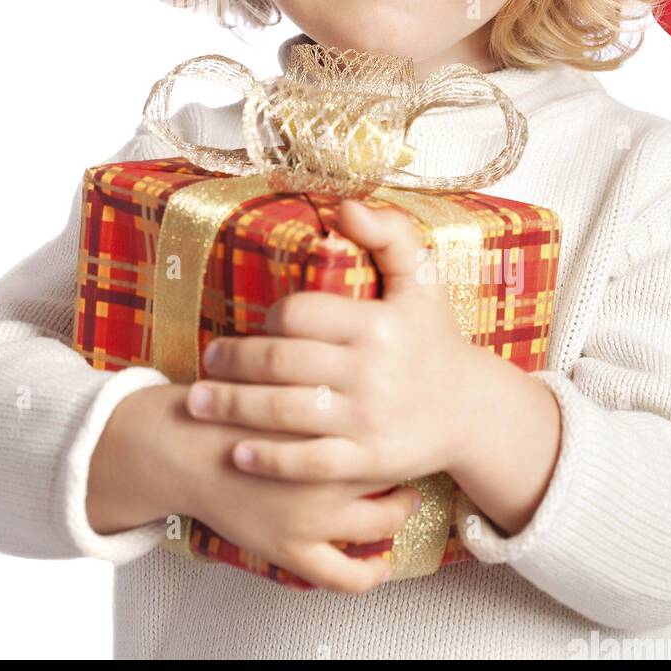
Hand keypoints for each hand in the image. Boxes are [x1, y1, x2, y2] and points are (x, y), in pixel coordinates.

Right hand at [89, 382, 415, 593]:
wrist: (180, 446)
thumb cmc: (226, 404)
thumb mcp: (276, 373)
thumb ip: (321, 362)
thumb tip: (358, 336)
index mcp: (327, 426)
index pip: (389, 429)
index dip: (406, 426)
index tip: (412, 420)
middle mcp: (327, 474)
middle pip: (392, 476)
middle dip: (409, 471)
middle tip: (415, 461)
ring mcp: (311, 518)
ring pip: (378, 526)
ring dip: (397, 515)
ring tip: (404, 502)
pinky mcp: (290, 549)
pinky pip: (343, 576)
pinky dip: (368, 575)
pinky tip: (380, 565)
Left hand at [186, 197, 485, 492]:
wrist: (473, 411)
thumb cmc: (433, 337)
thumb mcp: (422, 279)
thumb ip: (389, 234)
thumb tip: (344, 206)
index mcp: (379, 324)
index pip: (300, 315)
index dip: (269, 318)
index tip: (254, 324)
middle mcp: (373, 372)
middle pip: (281, 363)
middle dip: (233, 363)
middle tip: (205, 361)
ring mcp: (370, 421)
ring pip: (284, 412)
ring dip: (232, 407)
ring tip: (196, 402)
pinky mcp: (370, 462)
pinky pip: (309, 463)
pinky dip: (269, 460)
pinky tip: (236, 454)